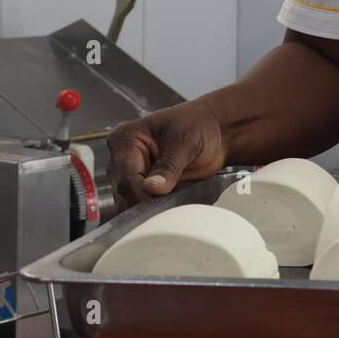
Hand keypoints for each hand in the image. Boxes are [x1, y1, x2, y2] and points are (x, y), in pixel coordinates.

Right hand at [106, 101, 227, 211]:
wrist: (216, 131)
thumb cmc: (200, 126)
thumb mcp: (186, 142)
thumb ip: (169, 166)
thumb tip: (152, 187)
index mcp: (125, 139)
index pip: (126, 175)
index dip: (141, 194)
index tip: (157, 206)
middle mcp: (122, 158)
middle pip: (123, 191)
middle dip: (143, 204)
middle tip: (166, 211)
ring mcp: (130, 174)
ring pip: (128, 202)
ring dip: (148, 209)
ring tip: (170, 208)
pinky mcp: (142, 187)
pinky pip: (140, 205)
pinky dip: (153, 210)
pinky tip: (169, 209)